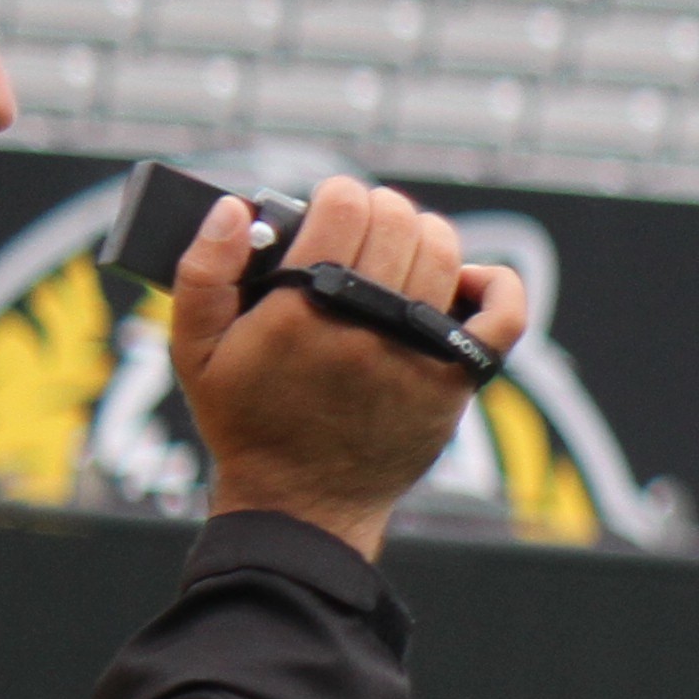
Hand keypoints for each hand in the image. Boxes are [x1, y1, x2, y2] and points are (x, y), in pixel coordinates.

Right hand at [177, 177, 530, 561]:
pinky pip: (504, 315)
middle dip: (378, 212)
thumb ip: (202, 269)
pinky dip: (496, 285)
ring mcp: (418, 353)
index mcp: (301, 306)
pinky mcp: (455, 382)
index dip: (339, 196)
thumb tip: (236, 208)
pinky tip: (465, 282)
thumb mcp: (194, 346)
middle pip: (399, 222)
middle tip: (360, 233)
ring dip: (424, 238)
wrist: (303, 501)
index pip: (346, 207)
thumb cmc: (246, 420)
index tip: (328, 211)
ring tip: (398, 255)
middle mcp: (367, 325)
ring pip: (444, 253)